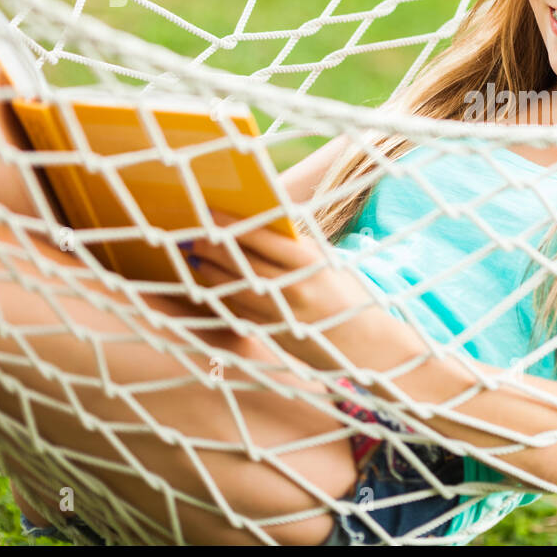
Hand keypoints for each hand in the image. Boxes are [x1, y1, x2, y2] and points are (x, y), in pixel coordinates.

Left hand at [182, 210, 376, 330]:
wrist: (365, 343)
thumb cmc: (347, 295)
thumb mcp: (328, 263)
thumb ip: (296, 248)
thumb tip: (256, 228)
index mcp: (308, 263)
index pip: (261, 237)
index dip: (231, 224)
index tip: (209, 213)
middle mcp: (292, 287)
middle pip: (241, 262)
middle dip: (212, 248)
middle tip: (191, 236)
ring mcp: (280, 314)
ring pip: (234, 288)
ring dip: (211, 272)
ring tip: (195, 258)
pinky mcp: (273, 334)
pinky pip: (238, 311)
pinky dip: (222, 296)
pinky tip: (210, 285)